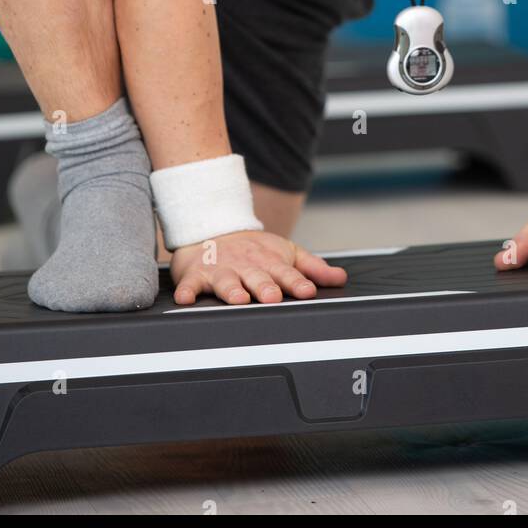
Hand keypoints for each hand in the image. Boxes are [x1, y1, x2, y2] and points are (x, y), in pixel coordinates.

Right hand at [169, 229, 347, 305]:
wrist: (214, 228)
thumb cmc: (254, 249)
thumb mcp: (286, 252)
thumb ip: (312, 268)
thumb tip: (341, 278)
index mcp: (270, 262)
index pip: (287, 273)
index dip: (297, 282)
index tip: (307, 291)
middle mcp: (246, 266)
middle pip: (257, 277)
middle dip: (265, 287)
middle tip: (273, 297)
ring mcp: (221, 270)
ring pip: (227, 281)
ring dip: (232, 290)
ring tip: (239, 299)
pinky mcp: (196, 275)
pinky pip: (189, 284)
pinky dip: (186, 292)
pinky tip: (186, 299)